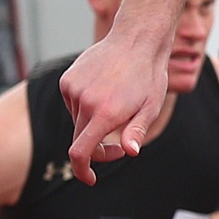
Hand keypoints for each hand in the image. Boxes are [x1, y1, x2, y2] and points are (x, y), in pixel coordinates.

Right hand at [60, 34, 170, 184]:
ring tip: (117, 103)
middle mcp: (84, 101)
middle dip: (97, 148)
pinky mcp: (67, 79)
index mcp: (104, 113)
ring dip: (93, 123)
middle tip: (120, 143)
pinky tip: (104, 90)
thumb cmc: (149, 76)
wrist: (136, 39)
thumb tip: (130, 152)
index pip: (80, 152)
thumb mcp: (150, 107)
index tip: (90, 178)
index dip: (82, 170)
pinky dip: (85, 106)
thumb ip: (136, 131)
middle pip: (80, 139)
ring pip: (77, 121)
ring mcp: (72, 89)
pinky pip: (72, 104)